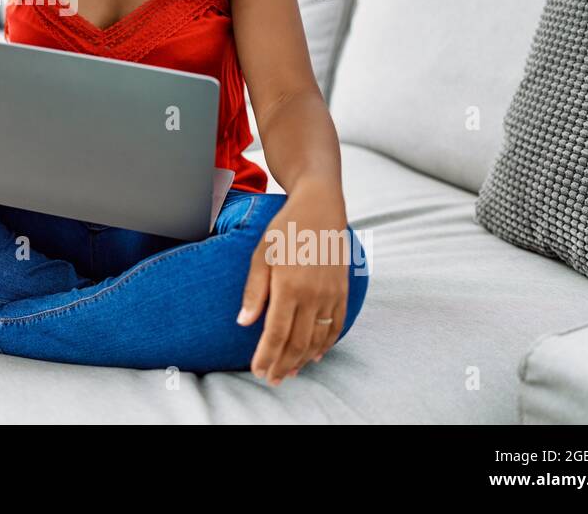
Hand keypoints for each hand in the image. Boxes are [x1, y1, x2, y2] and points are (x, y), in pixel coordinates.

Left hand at [236, 193, 350, 385]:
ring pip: (318, 338)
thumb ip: (254, 291)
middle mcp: (313, 295)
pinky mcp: (343, 291)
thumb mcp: (261, 254)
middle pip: (298, 342)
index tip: (257, 371)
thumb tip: (244, 323)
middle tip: (272, 379)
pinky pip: (336, 325)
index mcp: (289, 286)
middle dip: (284, 364)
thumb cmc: (285, 228)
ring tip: (290, 372)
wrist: (320, 207)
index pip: (277, 333)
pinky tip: (315, 354)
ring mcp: (331, 294)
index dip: (267, 356)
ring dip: (303, 359)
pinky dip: (326, 344)